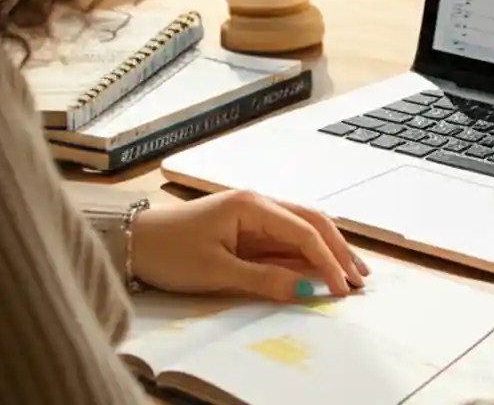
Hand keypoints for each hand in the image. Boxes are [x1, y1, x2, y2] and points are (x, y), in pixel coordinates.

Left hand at [129, 190, 369, 299]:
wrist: (133, 241)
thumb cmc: (169, 251)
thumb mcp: (216, 271)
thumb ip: (264, 279)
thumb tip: (306, 289)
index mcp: (252, 205)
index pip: (303, 232)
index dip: (327, 261)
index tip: (342, 289)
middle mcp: (260, 203)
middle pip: (312, 222)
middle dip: (340, 250)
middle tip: (361, 280)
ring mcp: (255, 214)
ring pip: (304, 228)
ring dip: (329, 249)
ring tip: (353, 273)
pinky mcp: (249, 228)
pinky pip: (288, 238)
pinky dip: (309, 253)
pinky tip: (324, 266)